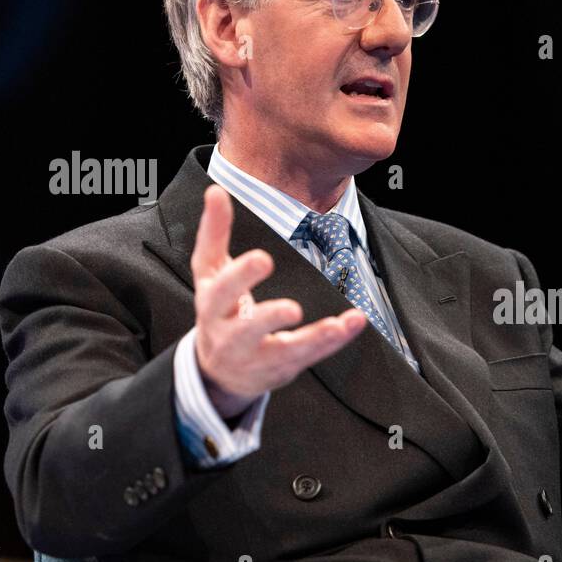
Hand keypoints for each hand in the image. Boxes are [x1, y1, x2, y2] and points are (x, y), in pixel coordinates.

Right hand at [191, 184, 367, 417]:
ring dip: (312, 338)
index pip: (221, 288)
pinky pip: (309, 355)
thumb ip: (214, 233)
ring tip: (335, 326)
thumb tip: (215, 191)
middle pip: (246, 329)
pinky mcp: (281, 367)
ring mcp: (256, 356)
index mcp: (211, 304)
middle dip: (268, 317)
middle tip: (292, 309)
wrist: (217, 371)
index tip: (262, 258)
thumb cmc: (218, 311)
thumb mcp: (209, 273)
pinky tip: (351, 324)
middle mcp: (229, 335)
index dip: (240, 275)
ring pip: (284, 350)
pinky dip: (332, 341)